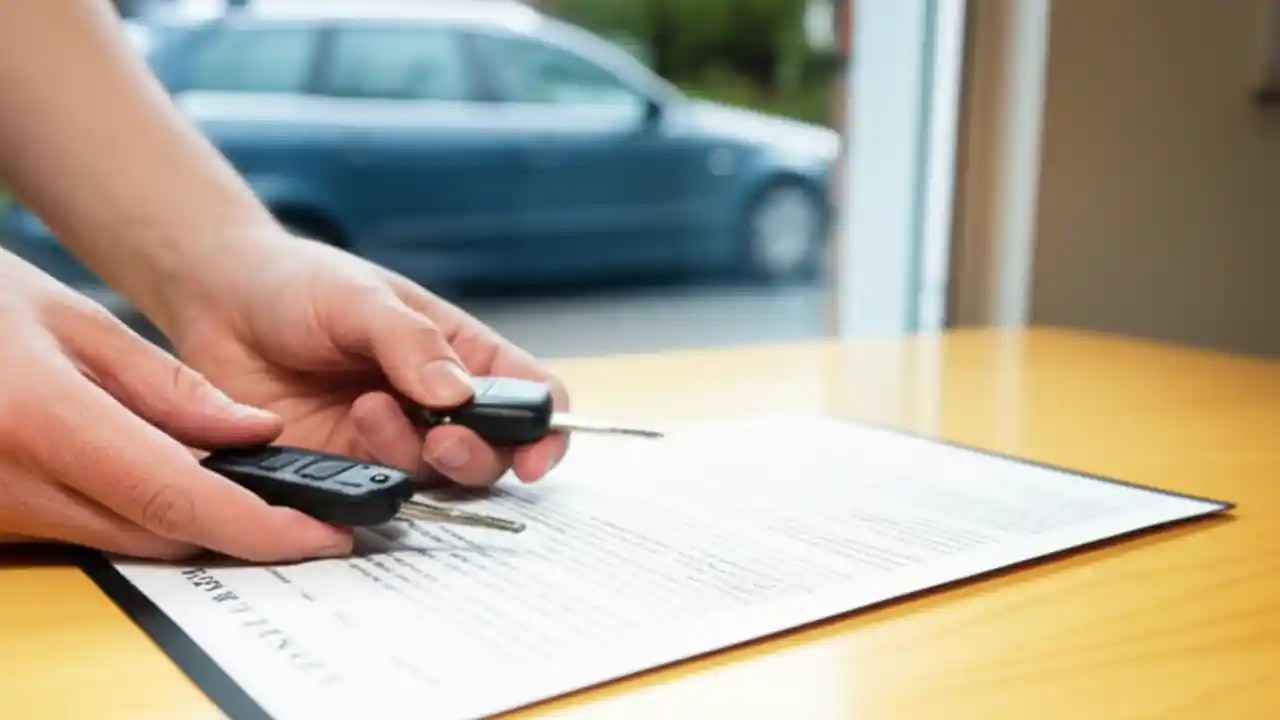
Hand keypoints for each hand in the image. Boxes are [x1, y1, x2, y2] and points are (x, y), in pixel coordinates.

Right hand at [0, 251, 351, 559]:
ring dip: (186, 516)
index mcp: (37, 419)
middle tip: (304, 503)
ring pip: (122, 539)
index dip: (262, 524)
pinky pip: (80, 532)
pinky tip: (158, 470)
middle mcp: (8, 484)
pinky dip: (132, 511)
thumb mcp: (68, 318)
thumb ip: (165, 385)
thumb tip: (253, 432)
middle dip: (239, 525)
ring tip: (239, 473)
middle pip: (158, 531)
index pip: (177, 494)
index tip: (323, 534)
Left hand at [164, 233, 569, 486]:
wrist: (215, 303)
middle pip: (493, 453)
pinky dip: (366, 485)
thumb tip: (458, 394)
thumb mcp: (361, 298)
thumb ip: (411, 343)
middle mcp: (437, 406)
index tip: (534, 451)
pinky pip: (374, 496)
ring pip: (436, 481)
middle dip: (476, 455)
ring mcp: (393, 442)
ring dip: (411, 456)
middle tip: (441, 437)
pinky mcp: (344, 471)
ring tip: (364, 410)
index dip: (545, 430)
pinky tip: (337, 444)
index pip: (530, 395)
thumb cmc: (297, 284)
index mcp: (461, 354)